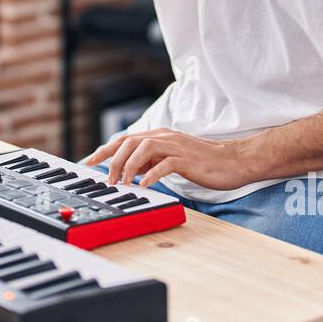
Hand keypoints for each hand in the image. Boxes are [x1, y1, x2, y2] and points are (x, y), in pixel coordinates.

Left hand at [82, 127, 260, 190]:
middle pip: (129, 141)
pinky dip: (151, 174)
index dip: (104, 150)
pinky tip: (145, 185)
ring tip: (122, 183)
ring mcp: (176, 147)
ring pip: (143, 148)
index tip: (88, 162)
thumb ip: (152, 160)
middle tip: (105, 179)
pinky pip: (164, 164)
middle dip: (111, 159)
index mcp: (160, 136)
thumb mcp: (172, 159)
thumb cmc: (204, 163)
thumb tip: (131, 170)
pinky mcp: (187, 159)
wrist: (234, 161)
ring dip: (128, 166)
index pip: (125, 139)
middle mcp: (165, 137)